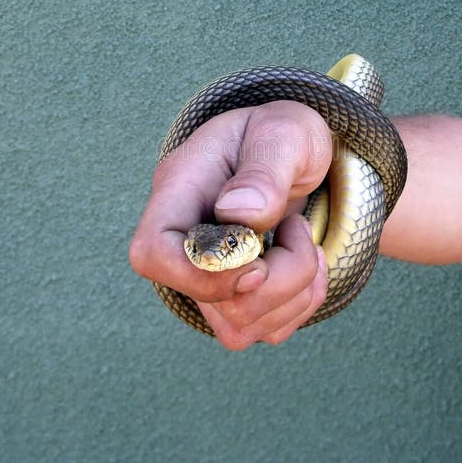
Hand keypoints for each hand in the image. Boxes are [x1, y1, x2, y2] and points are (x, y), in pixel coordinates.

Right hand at [129, 101, 331, 348]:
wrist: (304, 151)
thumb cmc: (286, 134)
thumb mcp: (285, 132)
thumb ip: (264, 168)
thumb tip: (238, 213)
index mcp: (182, 190)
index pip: (152, 253)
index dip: (200, 272)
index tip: (257, 256)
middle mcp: (187, 240)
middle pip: (207, 301)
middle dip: (275, 279)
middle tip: (298, 229)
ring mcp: (212, 274)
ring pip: (239, 327)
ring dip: (294, 291)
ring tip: (304, 240)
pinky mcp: (241, 296)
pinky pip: (268, 330)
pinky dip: (303, 303)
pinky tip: (309, 262)